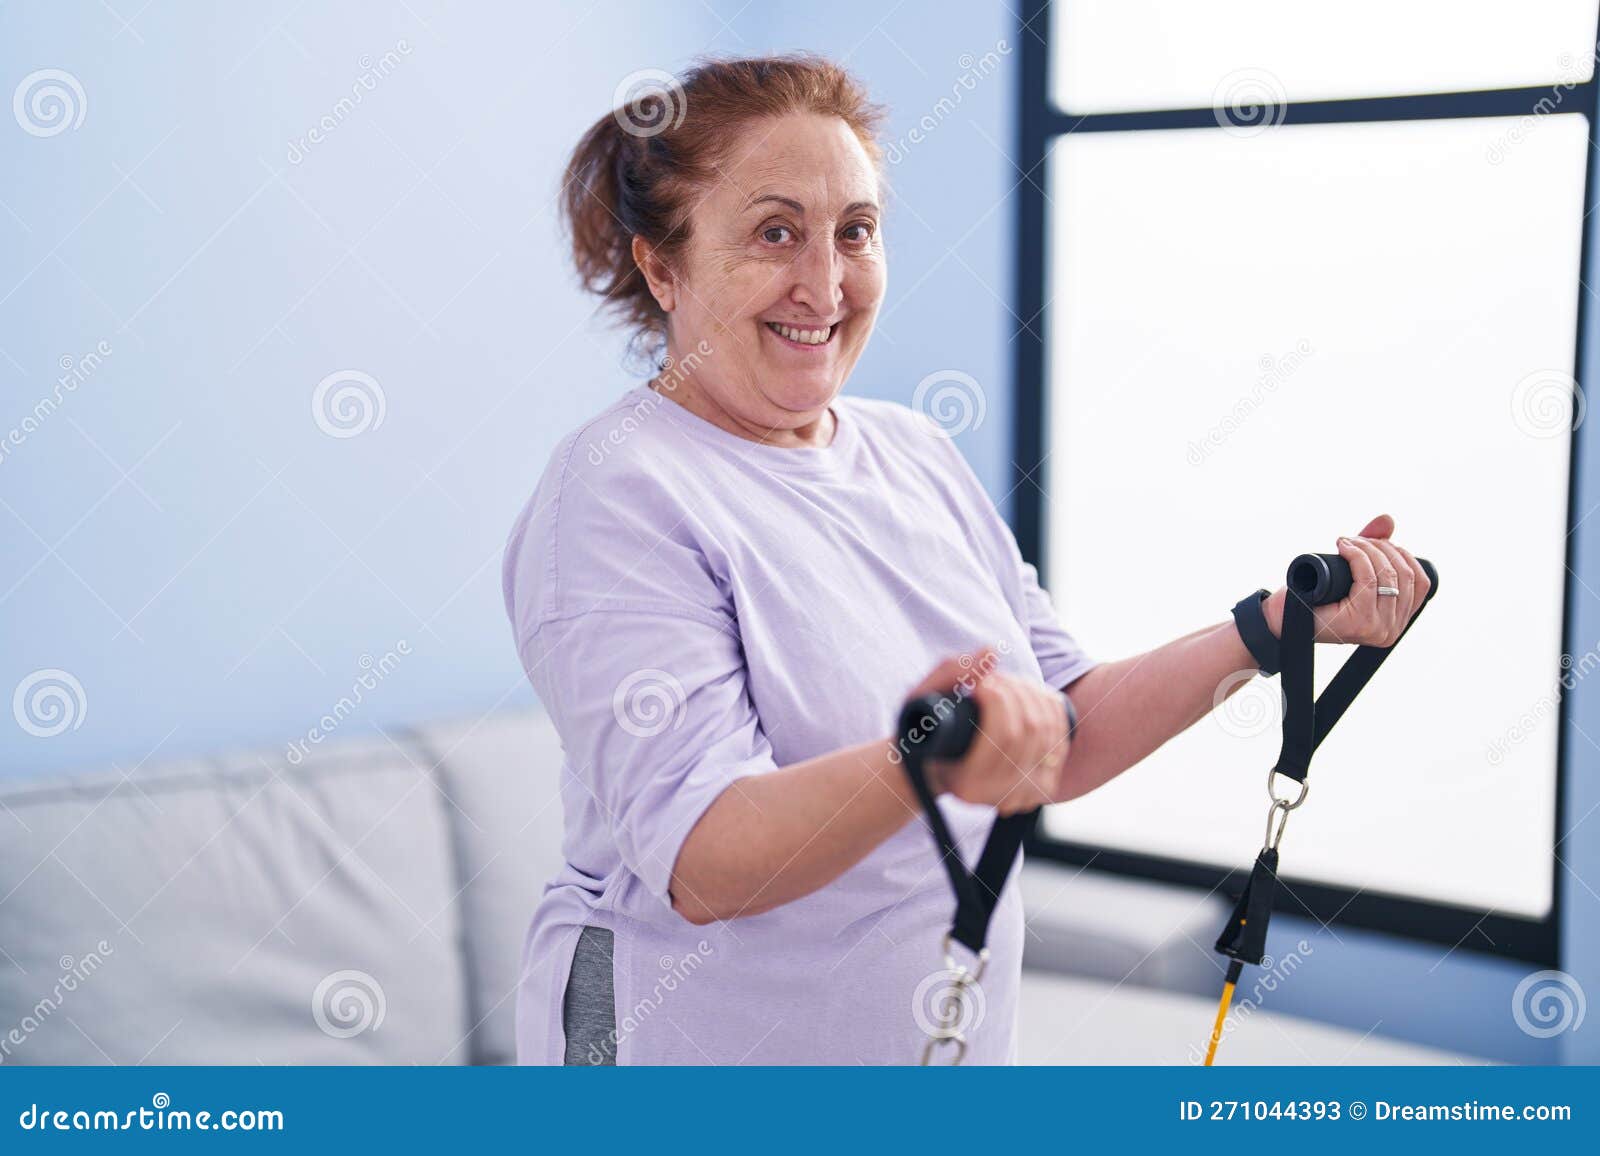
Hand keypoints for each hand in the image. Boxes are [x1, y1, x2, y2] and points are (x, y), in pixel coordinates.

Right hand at [903, 648, 1070, 814]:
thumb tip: (991, 652)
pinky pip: (1060, 735)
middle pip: (1028, 729)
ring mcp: (1027, 793)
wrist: (938, 767)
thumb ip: (949, 673)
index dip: (996, 698)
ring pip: (1046, 729)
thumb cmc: (923, 733)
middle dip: (1012, 691)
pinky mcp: (1045, 785)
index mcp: (968, 785)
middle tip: (992, 678)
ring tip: (1005, 684)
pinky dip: (1047, 705)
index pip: (1003, 735)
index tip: (980, 682)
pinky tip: (1027, 693)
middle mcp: (1001, 796)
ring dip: (1029, 693)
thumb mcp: (921, 700)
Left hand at [1262, 513, 1431, 646]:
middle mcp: (1392, 630)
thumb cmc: (1316, 596)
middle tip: (1355, 539)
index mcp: (1398, 621)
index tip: (1377, 541)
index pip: (1421, 581)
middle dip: (1382, 547)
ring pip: (1387, 574)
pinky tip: (1344, 547)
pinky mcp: (1359, 623)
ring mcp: (1378, 629)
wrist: (1283, 617)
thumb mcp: (1351, 571)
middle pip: (1404, 574)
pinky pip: (1368, 580)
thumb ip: (1372, 547)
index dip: (1403, 554)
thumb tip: (1387, 519)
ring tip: (1347, 542)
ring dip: (1368, 549)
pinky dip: (1357, 556)